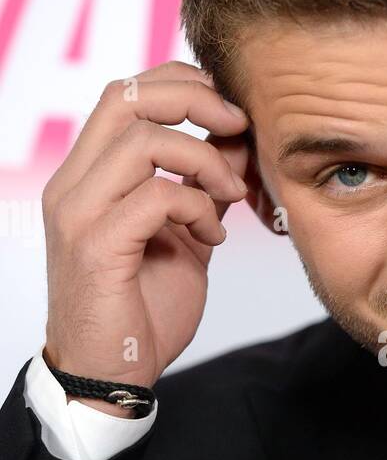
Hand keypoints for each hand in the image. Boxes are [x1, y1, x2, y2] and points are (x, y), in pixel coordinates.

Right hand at [41, 61, 250, 413]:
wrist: (113, 375)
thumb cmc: (144, 308)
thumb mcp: (186, 235)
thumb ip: (203, 187)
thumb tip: (240, 142)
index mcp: (88, 174)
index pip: (125, 92)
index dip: (183, 84)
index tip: (232, 111)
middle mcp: (73, 184)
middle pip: (127, 96)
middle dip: (196, 100)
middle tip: (240, 127)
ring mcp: (78, 212)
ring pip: (144, 140)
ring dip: (205, 160)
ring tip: (231, 195)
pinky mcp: (95, 245)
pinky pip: (155, 194)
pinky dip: (198, 207)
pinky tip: (213, 240)